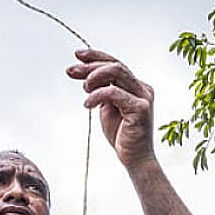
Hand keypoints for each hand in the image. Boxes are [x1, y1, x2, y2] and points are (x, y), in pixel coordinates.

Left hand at [66, 49, 154, 168]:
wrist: (134, 158)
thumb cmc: (121, 135)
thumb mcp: (107, 107)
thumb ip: (102, 90)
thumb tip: (86, 74)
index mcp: (135, 86)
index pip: (115, 64)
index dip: (96, 56)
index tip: (77, 56)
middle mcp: (142, 88)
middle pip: (115, 65)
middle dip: (90, 65)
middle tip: (71, 71)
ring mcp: (143, 97)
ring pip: (117, 72)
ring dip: (95, 76)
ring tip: (83, 89)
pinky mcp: (140, 108)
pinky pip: (114, 92)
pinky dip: (97, 95)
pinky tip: (87, 104)